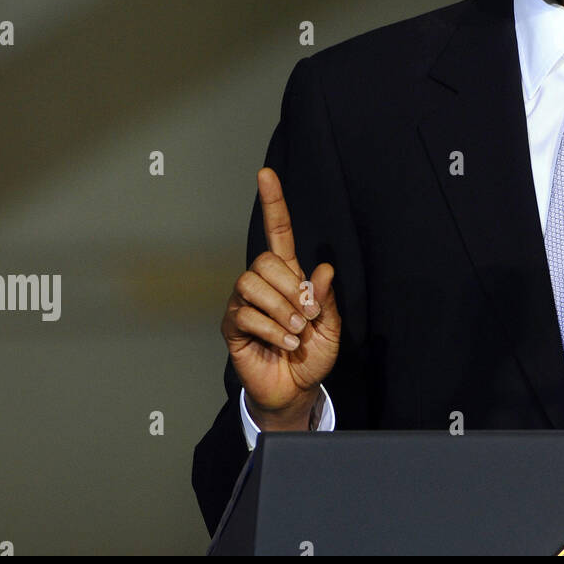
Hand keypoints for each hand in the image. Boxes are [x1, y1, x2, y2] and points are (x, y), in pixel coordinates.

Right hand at [222, 167, 340, 428]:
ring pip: (252, 284)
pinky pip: (246, 314)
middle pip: (265, 261)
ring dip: (280, 310)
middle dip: (291, 288)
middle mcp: (263, 284)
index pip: (279, 232)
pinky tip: (284, 343)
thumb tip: (324, 269)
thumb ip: (326, 300)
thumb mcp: (331, 328)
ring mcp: (244, 304)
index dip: (273, 203)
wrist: (296, 389)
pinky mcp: (232, 326)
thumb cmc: (312, 355)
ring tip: (295, 332)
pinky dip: (272, 330)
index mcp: (289, 276)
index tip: (266, 174)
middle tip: (307, 317)